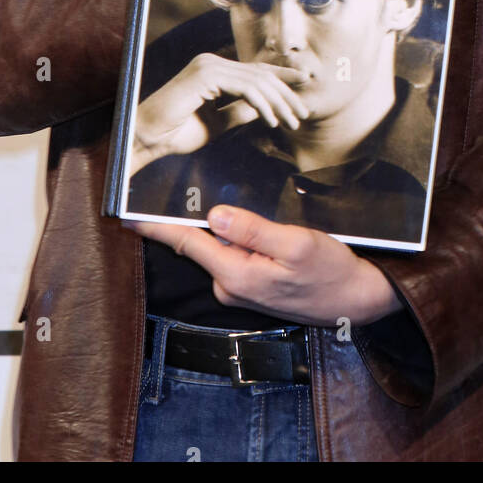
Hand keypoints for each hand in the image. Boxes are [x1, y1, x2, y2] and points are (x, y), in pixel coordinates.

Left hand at [124, 206, 402, 326]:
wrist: (355, 300)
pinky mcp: (251, 283)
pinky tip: (247, 222)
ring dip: (217, 225)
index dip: (156, 227)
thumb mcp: (295, 244)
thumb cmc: (329, 271)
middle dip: (189, 215)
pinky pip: (232, 253)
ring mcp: (240, 286)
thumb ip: (253, 230)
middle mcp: (230, 284)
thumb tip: (215, 216)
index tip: (127, 215)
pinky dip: (233, 236)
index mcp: (236, 273)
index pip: (187, 243)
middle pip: (199, 241)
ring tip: (223, 196)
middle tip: (178, 181)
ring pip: (218, 245)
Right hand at [131, 54, 309, 172]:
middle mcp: (212, 62)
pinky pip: (245, 88)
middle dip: (286, 93)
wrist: (147, 138)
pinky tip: (273, 120)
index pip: (255, 71)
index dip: (282, 78)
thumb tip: (265, 109)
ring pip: (256, 81)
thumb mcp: (217, 124)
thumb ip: (239, 113)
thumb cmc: (175, 133)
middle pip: (260, 74)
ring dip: (279, 102)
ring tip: (292, 122)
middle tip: (304, 112)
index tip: (304, 87)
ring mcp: (208, 66)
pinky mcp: (206, 75)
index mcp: (214, 71)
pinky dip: (262, 104)